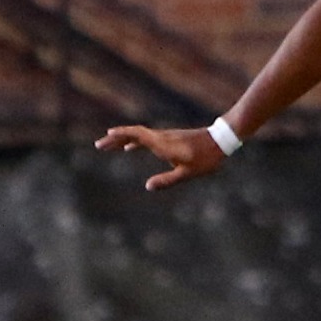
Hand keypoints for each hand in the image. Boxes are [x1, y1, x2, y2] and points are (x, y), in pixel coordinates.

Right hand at [94, 125, 225, 190]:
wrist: (220, 141)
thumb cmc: (206, 158)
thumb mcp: (187, 173)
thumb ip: (168, 180)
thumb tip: (147, 186)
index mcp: (162, 144)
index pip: (137, 135)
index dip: (121, 135)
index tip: (106, 136)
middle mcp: (161, 138)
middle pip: (134, 134)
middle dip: (116, 139)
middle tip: (99, 145)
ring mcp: (166, 137)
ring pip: (140, 136)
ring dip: (123, 140)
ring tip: (110, 147)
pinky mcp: (170, 139)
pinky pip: (147, 139)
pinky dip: (135, 142)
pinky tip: (130, 149)